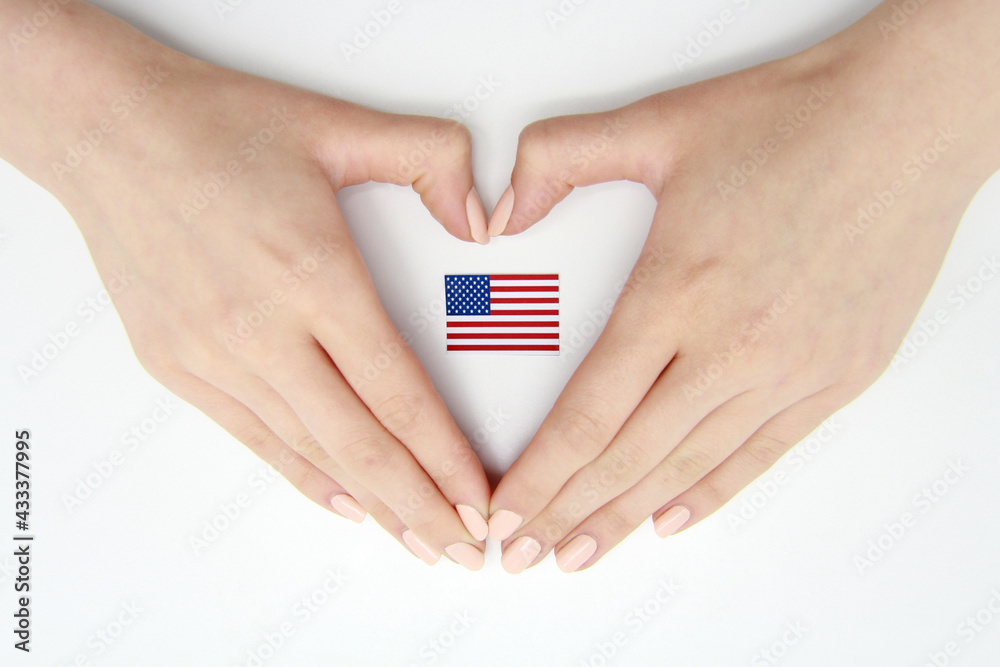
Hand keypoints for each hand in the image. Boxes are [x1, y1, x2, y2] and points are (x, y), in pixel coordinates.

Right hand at [9, 3, 491, 567]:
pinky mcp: (176, 364)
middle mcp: (261, 328)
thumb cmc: (218, 126)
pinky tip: (342, 502)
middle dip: (420, 504)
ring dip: (369, 502)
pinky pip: (252, 438)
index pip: (397, 391)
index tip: (480, 497)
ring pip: (308, 450)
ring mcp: (213, 354)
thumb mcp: (336, 124)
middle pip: (360, 442)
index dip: (445, 456)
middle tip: (462, 547)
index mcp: (312, 273)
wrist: (107, 128)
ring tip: (415, 539)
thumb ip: (427, 158)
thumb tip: (481, 219)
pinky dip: (302, 475)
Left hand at [484, 0, 999, 571]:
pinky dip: (711, 493)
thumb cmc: (791, 121)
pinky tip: (670, 520)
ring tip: (581, 555)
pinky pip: (762, 455)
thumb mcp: (659, 123)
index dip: (542, 474)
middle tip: (523, 557)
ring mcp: (791, 370)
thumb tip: (499, 212)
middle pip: (629, 456)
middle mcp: (732, 346)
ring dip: (627, 518)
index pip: (589, 412)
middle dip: (568, 513)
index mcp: (678, 290)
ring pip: (689, 467)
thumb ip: (559, 158)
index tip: (505, 513)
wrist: (908, 123)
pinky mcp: (838, 377)